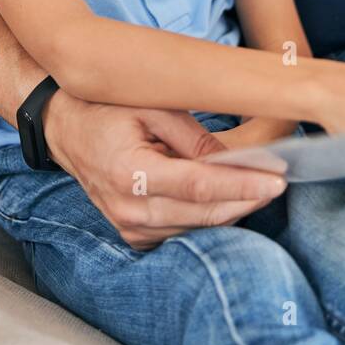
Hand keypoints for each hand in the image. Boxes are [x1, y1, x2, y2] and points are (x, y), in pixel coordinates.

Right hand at [42, 90, 286, 250]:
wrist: (65, 130)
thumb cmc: (107, 110)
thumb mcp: (152, 108)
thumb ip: (195, 137)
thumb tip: (236, 160)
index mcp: (130, 173)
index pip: (199, 185)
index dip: (242, 184)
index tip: (277, 179)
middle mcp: (129, 209)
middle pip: (205, 213)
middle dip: (248, 198)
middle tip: (279, 180)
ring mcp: (130, 228)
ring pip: (199, 226)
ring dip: (232, 207)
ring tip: (257, 182)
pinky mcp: (134, 236)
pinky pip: (184, 231)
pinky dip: (209, 215)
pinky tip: (226, 195)